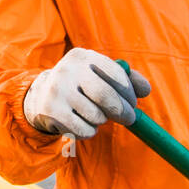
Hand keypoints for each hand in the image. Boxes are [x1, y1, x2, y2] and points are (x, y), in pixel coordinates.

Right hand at [22, 48, 151, 137]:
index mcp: (82, 56)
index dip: (129, 91)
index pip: (115, 73)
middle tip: (129, 119)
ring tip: (95, 116)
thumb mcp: (99, 75)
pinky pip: (83, 129)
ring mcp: (57, 91)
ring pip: (96, 115)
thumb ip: (126, 79)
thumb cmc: (81, 86)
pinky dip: (90, 131)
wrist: (42, 96)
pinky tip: (83, 123)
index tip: (134, 103)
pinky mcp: (51, 111)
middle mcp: (67, 70)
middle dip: (123, 111)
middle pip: (105, 95)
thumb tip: (146, 90)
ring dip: (102, 121)